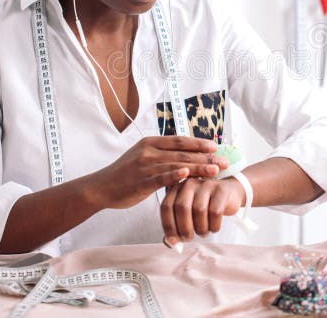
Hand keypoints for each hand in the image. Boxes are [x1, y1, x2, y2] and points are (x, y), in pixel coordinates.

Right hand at [90, 136, 228, 209]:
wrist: (102, 187)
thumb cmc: (125, 173)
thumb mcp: (143, 157)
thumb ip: (162, 154)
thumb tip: (186, 155)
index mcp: (151, 142)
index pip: (180, 140)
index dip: (199, 143)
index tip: (216, 146)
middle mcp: (149, 151)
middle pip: (183, 152)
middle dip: (206, 156)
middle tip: (224, 161)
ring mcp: (145, 165)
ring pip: (177, 164)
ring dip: (198, 167)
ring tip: (215, 170)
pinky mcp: (141, 181)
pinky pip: (161, 177)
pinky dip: (174, 174)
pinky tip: (188, 174)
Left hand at [161, 177, 245, 245]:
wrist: (230, 193)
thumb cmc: (206, 205)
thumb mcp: (189, 213)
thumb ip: (177, 226)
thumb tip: (170, 242)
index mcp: (177, 188)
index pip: (166, 206)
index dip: (168, 225)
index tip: (173, 239)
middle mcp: (190, 184)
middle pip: (182, 207)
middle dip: (184, 228)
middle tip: (189, 238)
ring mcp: (206, 185)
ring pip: (199, 210)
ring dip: (200, 228)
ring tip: (203, 232)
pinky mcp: (221, 191)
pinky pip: (215, 212)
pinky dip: (213, 225)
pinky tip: (214, 228)